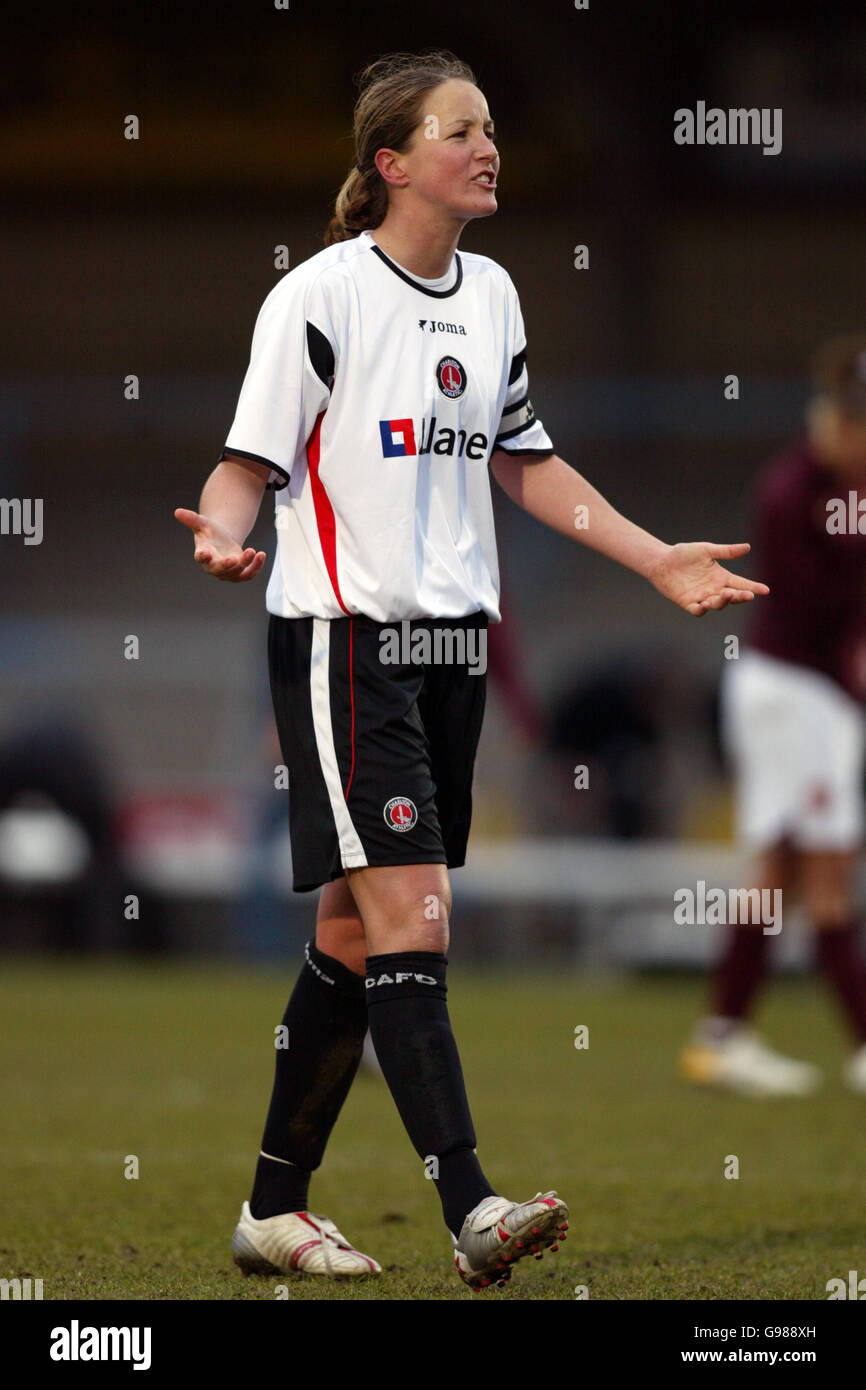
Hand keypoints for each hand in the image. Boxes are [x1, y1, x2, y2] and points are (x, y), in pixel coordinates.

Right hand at [174, 508, 265, 581]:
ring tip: (253, 551)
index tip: (206, 553)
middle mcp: (214, 566)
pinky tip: (261, 555)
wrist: (223, 541)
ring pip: (236, 573)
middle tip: (234, 559)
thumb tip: (177, 511)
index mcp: (203, 554)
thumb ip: (191, 519)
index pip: (200, 557)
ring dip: (245, 564)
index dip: (203, 556)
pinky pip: (248, 574)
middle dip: (227, 566)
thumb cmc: (210, 533)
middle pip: (219, 570)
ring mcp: (227, 572)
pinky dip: (256, 567)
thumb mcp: (202, 523)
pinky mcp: (240, 573)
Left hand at [646, 541, 769, 616]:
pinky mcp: (688, 603)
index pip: (741, 583)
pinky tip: (705, 604)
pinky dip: (702, 609)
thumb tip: (748, 547)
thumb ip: (726, 551)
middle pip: (732, 596)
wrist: (662, 561)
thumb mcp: (707, 550)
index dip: (753, 587)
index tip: (765, 590)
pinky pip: (697, 610)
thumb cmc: (683, 554)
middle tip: (747, 595)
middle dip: (741, 596)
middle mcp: (714, 589)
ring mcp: (702, 597)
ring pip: (717, 604)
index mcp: (721, 576)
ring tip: (724, 594)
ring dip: (722, 601)